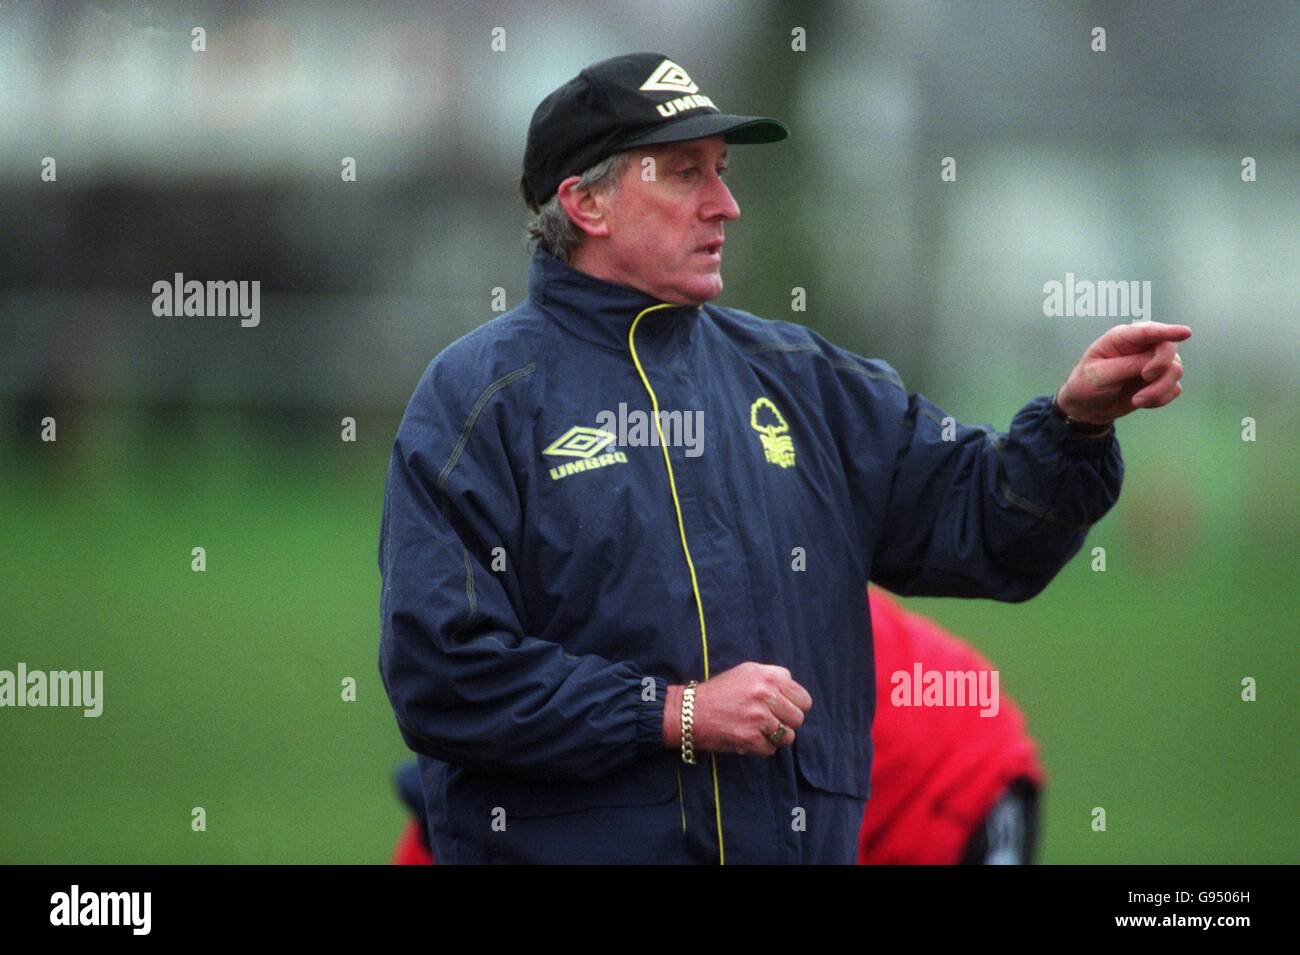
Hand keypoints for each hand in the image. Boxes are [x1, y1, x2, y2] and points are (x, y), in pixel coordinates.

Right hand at [668, 662, 811, 756]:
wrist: (690, 711)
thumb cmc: (720, 692)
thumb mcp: (747, 672)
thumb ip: (774, 678)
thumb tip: (794, 694)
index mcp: (768, 676)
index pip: (803, 699)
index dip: (794, 706)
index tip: (782, 709)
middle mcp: (766, 694)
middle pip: (798, 718)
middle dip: (785, 722)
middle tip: (768, 721)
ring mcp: (759, 717)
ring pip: (788, 736)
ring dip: (775, 737)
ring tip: (757, 730)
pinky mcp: (750, 738)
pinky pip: (771, 749)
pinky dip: (760, 747)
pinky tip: (747, 737)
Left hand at [1055, 322, 1190, 424]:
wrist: (1088, 407)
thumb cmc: (1087, 384)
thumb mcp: (1100, 375)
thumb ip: (1127, 366)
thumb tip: (1154, 361)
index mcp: (1123, 338)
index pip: (1149, 331)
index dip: (1168, 331)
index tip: (1186, 333)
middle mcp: (1142, 347)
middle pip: (1168, 349)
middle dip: (1161, 365)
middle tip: (1144, 377)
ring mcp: (1154, 364)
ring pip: (1175, 371)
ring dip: (1158, 389)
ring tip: (1136, 401)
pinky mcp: (1160, 382)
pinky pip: (1174, 389)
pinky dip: (1160, 399)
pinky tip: (1140, 402)